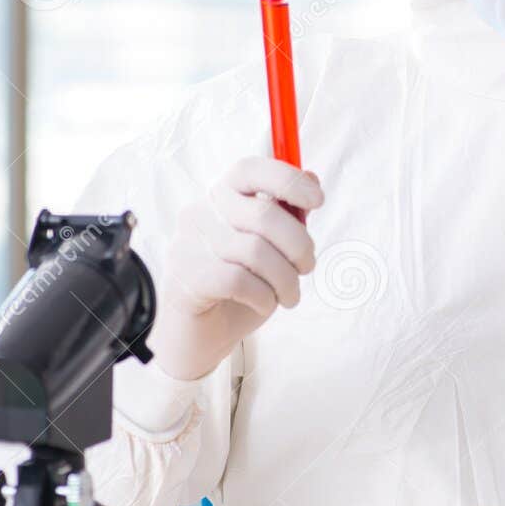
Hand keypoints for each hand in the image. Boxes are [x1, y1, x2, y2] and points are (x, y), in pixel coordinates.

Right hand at [150, 157, 323, 380]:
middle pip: (263, 215)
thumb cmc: (238, 287)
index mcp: (221, 197)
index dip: (288, 180)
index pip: (250, 170)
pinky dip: (263, 296)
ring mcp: (188, 244)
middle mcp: (200, 212)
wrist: (198, 335)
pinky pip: (239, 280)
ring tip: (289, 295)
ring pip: (256, 251)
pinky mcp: (186, 277)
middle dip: (299, 245)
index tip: (318, 200)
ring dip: (285, 279)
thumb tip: (313, 179)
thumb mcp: (271, 249)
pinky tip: (264, 303)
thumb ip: (288, 215)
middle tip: (306, 267)